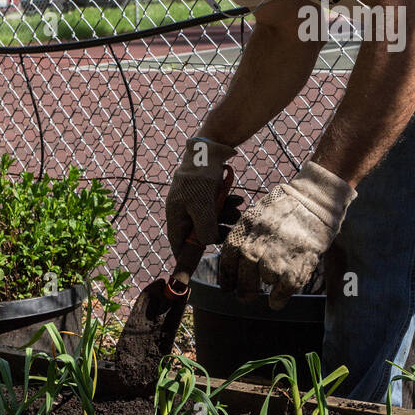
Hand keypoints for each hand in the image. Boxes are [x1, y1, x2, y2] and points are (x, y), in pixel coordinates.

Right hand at [165, 135, 238, 258]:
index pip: (178, 243)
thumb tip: (208, 243)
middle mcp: (184, 210)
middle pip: (199, 232)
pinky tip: (238, 201)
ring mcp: (195, 202)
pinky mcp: (207, 193)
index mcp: (176, 215)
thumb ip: (204, 229)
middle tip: (231, 231)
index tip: (198, 265)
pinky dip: (229, 205)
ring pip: (212, 219)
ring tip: (239, 211)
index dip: (187, 255)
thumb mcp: (202, 207)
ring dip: (227, 217)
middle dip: (217, 231)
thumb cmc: (200, 178)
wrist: (209, 149)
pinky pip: (219, 206)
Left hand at [218, 161, 355, 307]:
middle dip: (243, 289)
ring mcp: (277, 253)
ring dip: (268, 283)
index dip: (227, 274)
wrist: (318, 199)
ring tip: (273, 281)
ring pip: (265, 280)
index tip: (227, 286)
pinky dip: (278, 299)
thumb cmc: (291, 205)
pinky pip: (282, 291)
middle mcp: (258, 240)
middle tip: (245, 297)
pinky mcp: (296, 265)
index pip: (228, 254)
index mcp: (248, 224)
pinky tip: (278, 301)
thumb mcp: (262, 211)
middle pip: (243, 274)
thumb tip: (240, 256)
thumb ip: (249, 232)